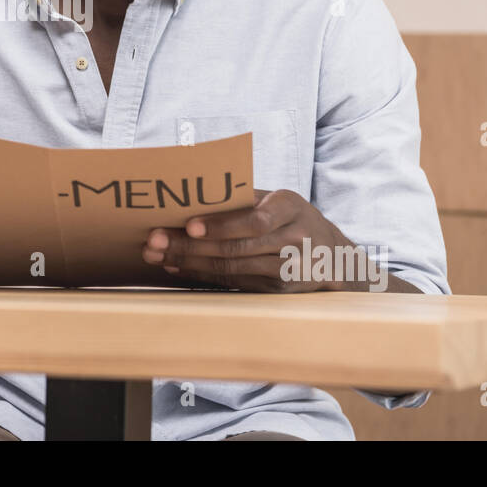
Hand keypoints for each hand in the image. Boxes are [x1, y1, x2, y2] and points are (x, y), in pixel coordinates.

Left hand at [140, 188, 363, 291]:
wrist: (331, 254)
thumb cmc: (290, 218)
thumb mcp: (277, 200)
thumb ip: (243, 199)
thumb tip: (190, 196)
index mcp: (291, 207)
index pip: (254, 220)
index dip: (221, 225)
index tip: (189, 225)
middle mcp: (294, 239)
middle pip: (236, 247)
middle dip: (190, 245)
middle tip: (154, 242)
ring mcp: (288, 269)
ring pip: (232, 268)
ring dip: (189, 263)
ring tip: (157, 256)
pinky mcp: (278, 290)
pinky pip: (233, 283)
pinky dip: (202, 275)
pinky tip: (177, 268)